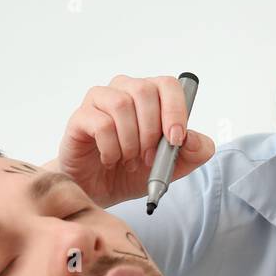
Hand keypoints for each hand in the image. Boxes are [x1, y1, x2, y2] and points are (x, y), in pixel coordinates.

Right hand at [57, 74, 215, 208]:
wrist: (102, 190)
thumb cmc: (137, 171)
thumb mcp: (175, 166)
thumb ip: (194, 151)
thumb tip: (192, 137)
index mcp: (152, 96)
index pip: (169, 84)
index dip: (175, 110)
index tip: (175, 139)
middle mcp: (125, 90)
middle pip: (144, 90)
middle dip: (151, 131)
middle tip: (149, 158)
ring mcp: (100, 100)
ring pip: (121, 105)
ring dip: (130, 141)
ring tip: (129, 160)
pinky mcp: (81, 116)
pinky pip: (101, 124)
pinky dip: (111, 149)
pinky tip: (110, 159)